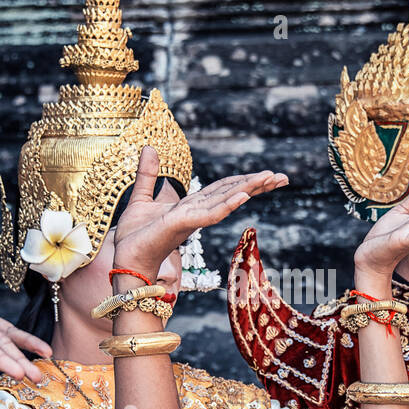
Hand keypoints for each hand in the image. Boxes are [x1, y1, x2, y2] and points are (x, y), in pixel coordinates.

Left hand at [111, 145, 288, 282]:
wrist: (125, 261)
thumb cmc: (133, 238)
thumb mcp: (140, 198)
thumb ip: (148, 174)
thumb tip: (149, 147)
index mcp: (191, 206)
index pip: (223, 189)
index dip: (245, 180)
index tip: (267, 175)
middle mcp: (197, 212)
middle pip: (233, 192)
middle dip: (258, 185)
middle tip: (283, 177)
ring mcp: (193, 219)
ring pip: (227, 200)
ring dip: (251, 188)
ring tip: (273, 179)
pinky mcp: (183, 225)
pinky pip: (210, 214)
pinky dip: (228, 204)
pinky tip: (243, 195)